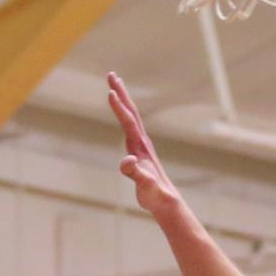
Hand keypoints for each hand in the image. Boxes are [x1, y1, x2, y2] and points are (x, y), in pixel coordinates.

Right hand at [107, 73, 185, 222]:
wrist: (166, 201)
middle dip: (121, 93)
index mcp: (141, 147)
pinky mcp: (139, 150)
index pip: (128, 122)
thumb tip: (128, 161)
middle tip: (111, 74)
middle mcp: (142, 141)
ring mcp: (141, 145)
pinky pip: (130, 126)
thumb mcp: (145, 187)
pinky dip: (124, 114)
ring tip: (114, 86)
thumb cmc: (155, 195)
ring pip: (131, 117)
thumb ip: (137, 175)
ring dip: (123, 100)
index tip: (110, 92)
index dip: (119, 108)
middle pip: (131, 112)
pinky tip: (122, 112)